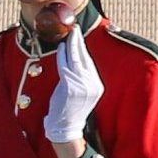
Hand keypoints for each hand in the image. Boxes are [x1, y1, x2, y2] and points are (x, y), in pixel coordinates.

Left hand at [47, 29, 102, 145]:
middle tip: (76, 29)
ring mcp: (82, 84)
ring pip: (76, 59)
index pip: (90, 63)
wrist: (66, 128)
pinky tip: (61, 47)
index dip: (84, 50)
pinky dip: (63, 55)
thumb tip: (75, 66)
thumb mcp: (80, 95)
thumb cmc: (68, 112)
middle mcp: (92, 83)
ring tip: (69, 35)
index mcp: (96, 85)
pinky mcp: (71, 85)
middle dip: (80, 43)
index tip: (80, 38)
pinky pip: (66, 66)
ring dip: (71, 46)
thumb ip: (80, 81)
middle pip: (85, 58)